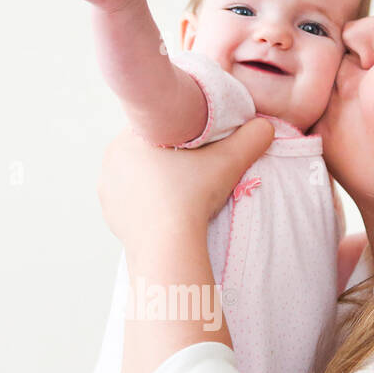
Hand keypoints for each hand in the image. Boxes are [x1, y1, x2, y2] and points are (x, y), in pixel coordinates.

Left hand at [96, 118, 275, 254]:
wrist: (167, 247)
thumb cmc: (191, 198)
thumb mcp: (228, 162)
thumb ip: (250, 138)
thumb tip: (266, 126)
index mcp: (128, 138)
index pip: (156, 126)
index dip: (179, 131)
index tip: (197, 142)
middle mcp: (110, 162)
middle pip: (146, 152)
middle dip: (167, 158)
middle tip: (192, 169)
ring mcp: (107, 192)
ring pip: (137, 178)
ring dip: (156, 182)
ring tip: (180, 192)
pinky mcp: (111, 218)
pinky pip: (131, 204)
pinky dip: (147, 205)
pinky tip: (166, 210)